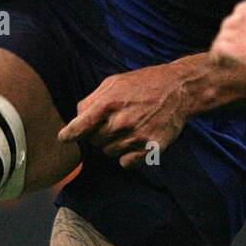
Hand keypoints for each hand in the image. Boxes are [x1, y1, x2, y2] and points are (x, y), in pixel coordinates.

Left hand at [58, 63, 192, 168]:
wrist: (181, 88)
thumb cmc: (145, 83)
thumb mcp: (115, 82)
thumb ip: (93, 100)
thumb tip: (77, 119)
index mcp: (109, 104)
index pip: (79, 127)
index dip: (68, 134)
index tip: (64, 138)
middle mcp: (121, 122)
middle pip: (94, 142)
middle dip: (99, 134)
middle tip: (115, 122)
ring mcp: (137, 136)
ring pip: (109, 153)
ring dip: (114, 145)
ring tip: (129, 129)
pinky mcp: (151, 148)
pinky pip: (127, 163)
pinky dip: (128, 157)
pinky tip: (136, 142)